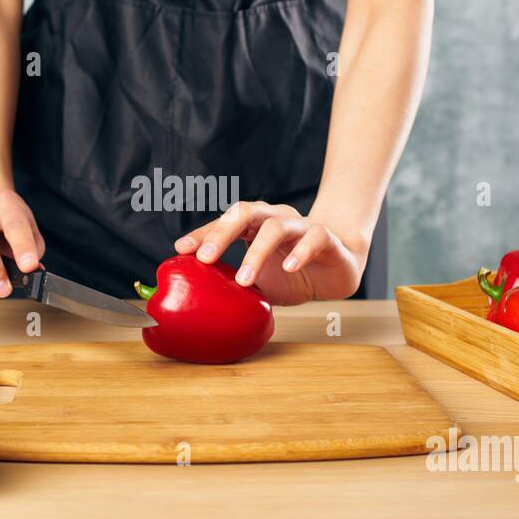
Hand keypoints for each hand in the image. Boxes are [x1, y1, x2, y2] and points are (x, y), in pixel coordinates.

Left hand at [175, 201, 367, 304]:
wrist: (337, 271)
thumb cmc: (293, 274)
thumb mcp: (259, 284)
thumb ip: (234, 287)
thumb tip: (201, 305)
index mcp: (255, 226)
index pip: (224, 223)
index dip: (203, 234)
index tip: (181, 249)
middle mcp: (276, 218)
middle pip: (245, 213)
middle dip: (222, 233)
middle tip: (206, 258)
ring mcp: (301, 226)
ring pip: (276, 226)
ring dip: (257, 252)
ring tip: (245, 279)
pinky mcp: (326, 238)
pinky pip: (313, 237)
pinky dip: (300, 251)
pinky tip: (289, 267)